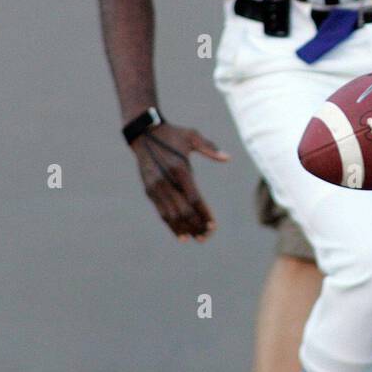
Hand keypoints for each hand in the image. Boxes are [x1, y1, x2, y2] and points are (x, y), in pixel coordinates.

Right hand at [130, 123, 228, 240]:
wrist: (144, 133)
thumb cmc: (173, 134)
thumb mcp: (192, 136)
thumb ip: (210, 148)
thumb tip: (228, 158)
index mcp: (180, 169)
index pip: (194, 199)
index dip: (204, 214)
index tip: (214, 225)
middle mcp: (166, 181)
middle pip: (183, 211)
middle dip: (196, 225)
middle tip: (207, 236)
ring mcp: (156, 187)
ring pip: (171, 215)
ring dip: (184, 229)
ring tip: (196, 238)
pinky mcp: (149, 190)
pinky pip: (161, 212)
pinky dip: (171, 225)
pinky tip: (180, 235)